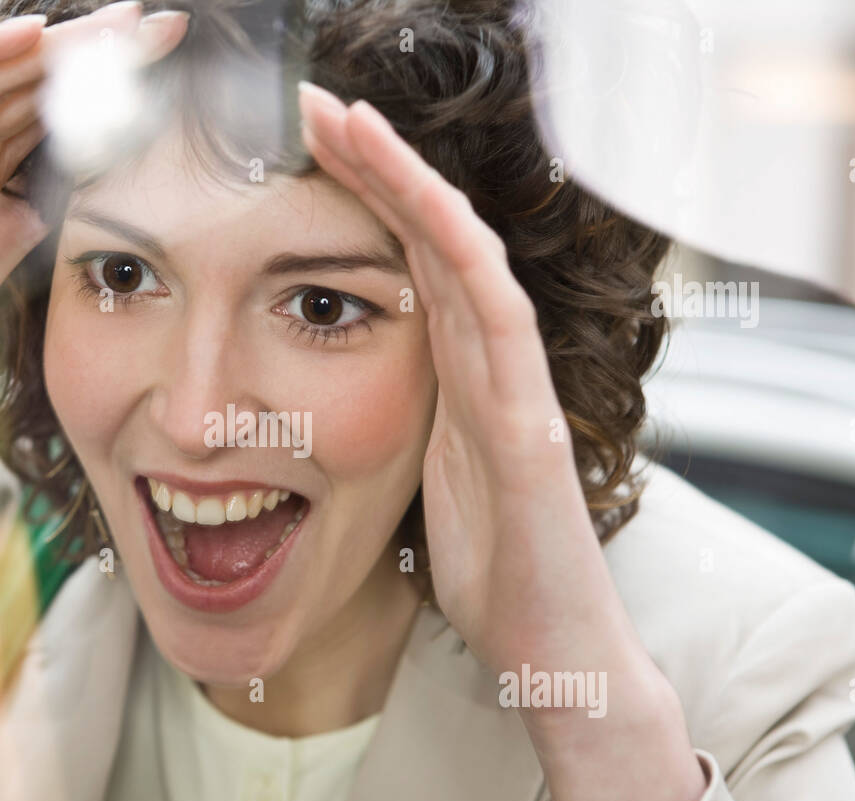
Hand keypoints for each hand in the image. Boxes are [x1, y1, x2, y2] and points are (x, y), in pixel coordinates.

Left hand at [299, 82, 706, 800]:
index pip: (407, 262)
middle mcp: (489, 366)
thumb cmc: (492, 568)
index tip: (303, 145)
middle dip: (376, 165)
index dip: (362, 197)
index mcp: (454, 374)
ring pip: (470, 262)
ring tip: (358, 124)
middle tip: (315, 101)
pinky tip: (438, 214)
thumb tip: (343, 399)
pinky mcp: (531, 434)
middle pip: (433, 240)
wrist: (551, 645)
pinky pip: (505, 333)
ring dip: (414, 188)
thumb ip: (402, 422)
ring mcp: (517, 392)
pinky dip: (473, 268)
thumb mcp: (423, 478)